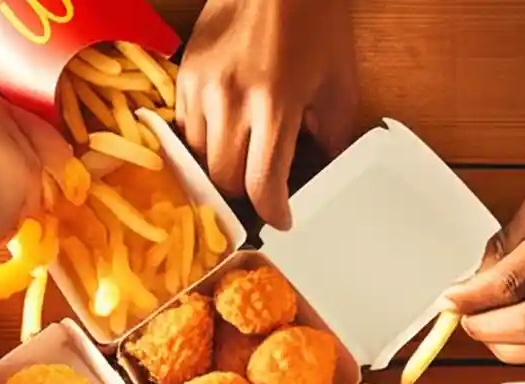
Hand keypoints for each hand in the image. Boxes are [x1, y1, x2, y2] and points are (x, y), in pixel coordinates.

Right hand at [178, 0, 358, 228]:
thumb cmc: (316, 22)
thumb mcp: (339, 82)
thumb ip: (332, 135)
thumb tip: (321, 170)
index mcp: (276, 105)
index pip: (261, 184)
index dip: (272, 213)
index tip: (281, 220)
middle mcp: (232, 101)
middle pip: (223, 180)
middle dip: (243, 195)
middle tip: (261, 192)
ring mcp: (202, 87)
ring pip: (199, 157)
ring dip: (220, 168)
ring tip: (241, 164)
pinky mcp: (184, 73)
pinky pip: (185, 127)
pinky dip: (203, 140)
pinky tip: (223, 134)